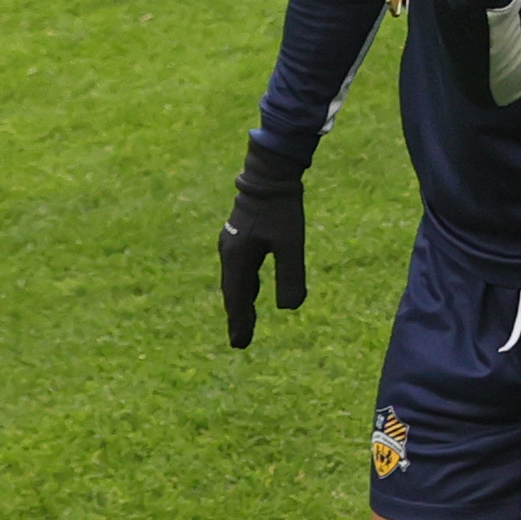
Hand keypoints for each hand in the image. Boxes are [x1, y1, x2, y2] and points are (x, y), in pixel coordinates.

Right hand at [220, 153, 306, 347]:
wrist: (269, 175)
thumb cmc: (282, 210)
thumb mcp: (291, 244)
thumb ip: (290, 275)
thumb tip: (291, 309)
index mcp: (238, 259)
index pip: (238, 300)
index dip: (240, 323)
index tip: (240, 344)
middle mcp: (229, 253)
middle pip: (234, 293)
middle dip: (239, 317)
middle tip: (241, 341)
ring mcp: (233, 243)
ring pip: (237, 280)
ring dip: (242, 301)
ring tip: (246, 320)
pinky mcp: (241, 235)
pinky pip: (241, 268)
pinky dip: (245, 284)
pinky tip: (252, 288)